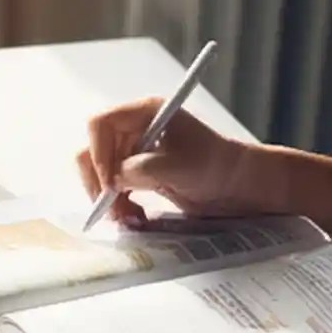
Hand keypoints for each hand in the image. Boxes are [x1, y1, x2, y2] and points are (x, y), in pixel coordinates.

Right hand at [76, 97, 261, 224]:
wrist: (238, 186)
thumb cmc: (216, 167)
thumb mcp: (180, 166)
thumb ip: (142, 169)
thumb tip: (113, 180)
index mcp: (144, 113)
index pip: (101, 125)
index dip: (99, 153)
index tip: (110, 184)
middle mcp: (134, 128)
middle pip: (93, 149)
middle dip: (99, 181)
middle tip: (111, 209)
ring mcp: (134, 151)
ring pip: (100, 172)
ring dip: (108, 198)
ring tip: (127, 219)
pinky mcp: (137, 172)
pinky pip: (113, 187)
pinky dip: (118, 205)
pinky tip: (135, 217)